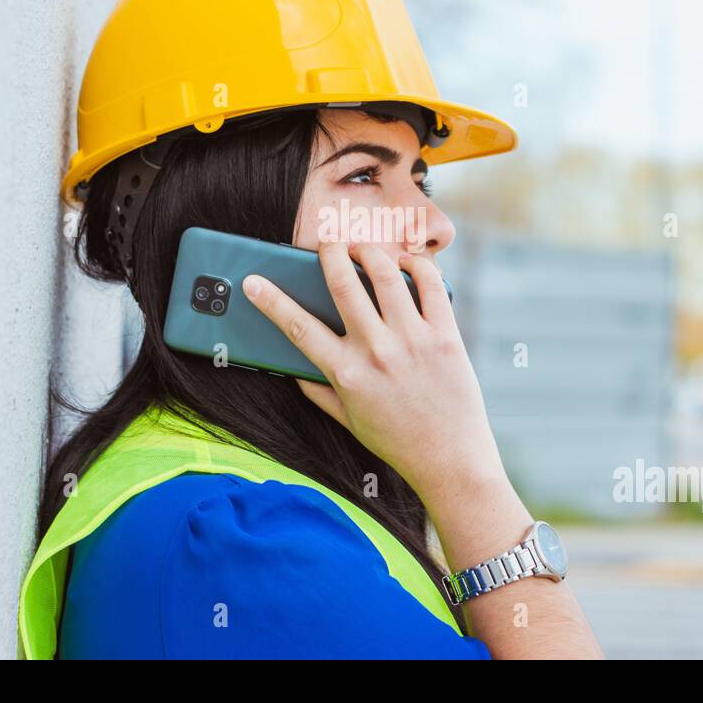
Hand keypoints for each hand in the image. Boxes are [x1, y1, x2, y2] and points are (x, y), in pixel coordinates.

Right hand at [241, 240, 504, 495]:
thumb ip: (318, 392)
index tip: (252, 280)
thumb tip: (294, 367)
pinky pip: (430, 284)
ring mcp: (412, 339)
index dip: (270, 299)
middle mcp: (376, 351)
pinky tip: (405, 263)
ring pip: (385, 273)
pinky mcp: (445, 335)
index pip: (297, 326)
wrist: (450, 460)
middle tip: (327, 242)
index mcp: (345, 373)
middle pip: (342, 282)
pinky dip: (415, 265)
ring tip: (364, 248)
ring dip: (369, 251)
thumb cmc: (397, 440)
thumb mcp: (348, 420)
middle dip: (329, 251)